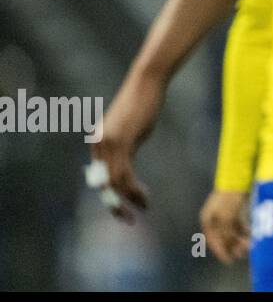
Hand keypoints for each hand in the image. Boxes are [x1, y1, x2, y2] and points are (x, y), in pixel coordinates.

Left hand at [88, 71, 164, 221]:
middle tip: (128, 218)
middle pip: (103, 184)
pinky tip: (144, 197)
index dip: (112, 195)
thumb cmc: (143, 102)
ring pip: (114, 183)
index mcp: (98, 142)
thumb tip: (126, 160)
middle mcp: (98, 145)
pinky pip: (124, 175)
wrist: (146, 82)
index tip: (127, 206)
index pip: (101, 177)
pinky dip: (134, 191)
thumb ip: (125, 144)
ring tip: (143, 207)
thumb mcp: (130, 127)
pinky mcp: (121, 142)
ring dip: (128, 200)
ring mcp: (108, 144)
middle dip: (115, 205)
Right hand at [200, 190, 251, 263]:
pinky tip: (251, 234)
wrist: (238, 178)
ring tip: (250, 244)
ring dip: (240, 238)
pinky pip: (238, 223)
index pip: (213, 240)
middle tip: (243, 252)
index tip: (229, 261)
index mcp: (208, 220)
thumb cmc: (228, 199)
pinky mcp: (235, 208)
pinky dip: (244, 230)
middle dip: (233, 245)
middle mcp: (214, 217)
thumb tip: (226, 248)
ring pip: (232, 230)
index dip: (221, 251)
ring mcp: (225, 213)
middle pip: (223, 236)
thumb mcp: (226, 219)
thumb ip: (225, 234)